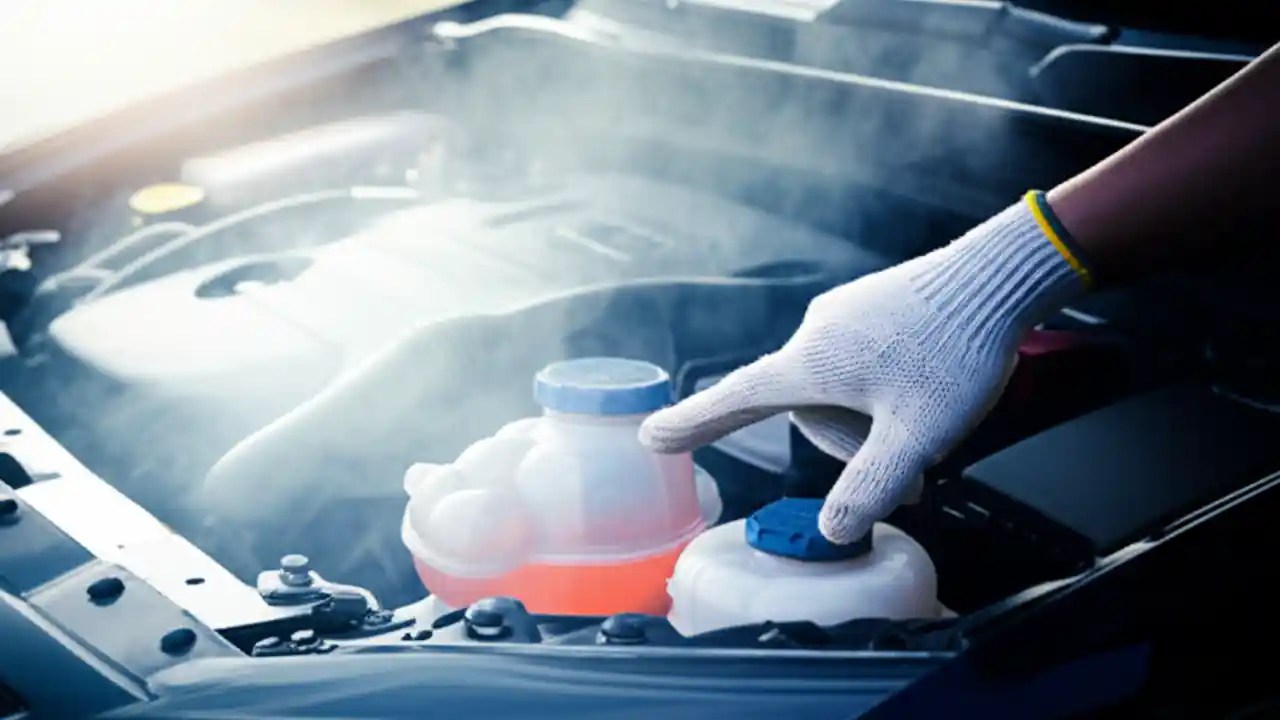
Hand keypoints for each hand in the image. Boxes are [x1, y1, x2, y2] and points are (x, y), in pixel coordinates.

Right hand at [640, 195, 1088, 542]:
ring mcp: (842, 317)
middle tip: (913, 477)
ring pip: (836, 388)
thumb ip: (871, 485)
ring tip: (927, 430)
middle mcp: (815, 335)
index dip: (692, 424)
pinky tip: (924, 391)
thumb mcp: (917, 435)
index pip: (735, 400)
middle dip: (851, 447)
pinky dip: (881, 391)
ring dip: (871, 421)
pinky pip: (857, 360)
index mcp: (812, 364)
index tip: (651, 438)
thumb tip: (831, 532)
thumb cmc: (956, 351)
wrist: (998, 276)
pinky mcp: (869, 308)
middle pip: (806, 410)